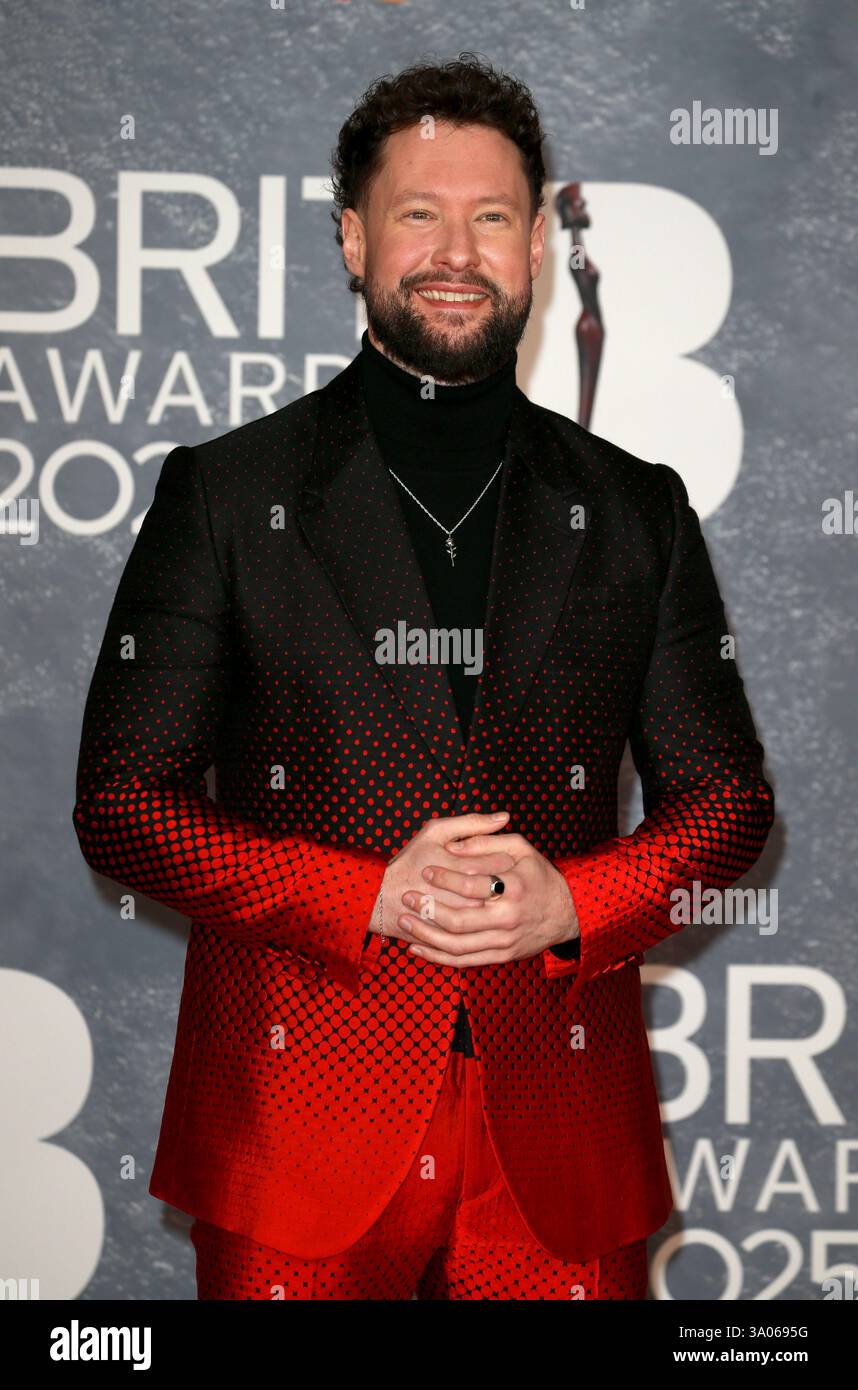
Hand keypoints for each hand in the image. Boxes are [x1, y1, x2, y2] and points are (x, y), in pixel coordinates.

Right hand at [370, 812, 516, 944]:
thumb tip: (505, 817)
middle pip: (503, 886)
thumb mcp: (435, 833)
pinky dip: (483, 917)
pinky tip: (475, 906)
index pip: (503, 861)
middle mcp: (468, 897)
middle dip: (504, 877)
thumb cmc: (410, 861)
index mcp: (466, 868)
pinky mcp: (456, 936)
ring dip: (496, 898)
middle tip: (496, 872)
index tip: (499, 853)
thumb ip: (471, 823)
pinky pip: (480, 927)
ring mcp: (463, 920)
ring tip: (486, 888)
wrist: (382, 898)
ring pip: (495, 908)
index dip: (506, 855)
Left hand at [396, 827, 578, 966]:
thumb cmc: (538, 876)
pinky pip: (465, 961)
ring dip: (427, 936)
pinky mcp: (502, 956)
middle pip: (460, 922)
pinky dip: (438, 957)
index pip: (471, 885)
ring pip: (458, 946)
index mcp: (514, 888)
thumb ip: (487, 841)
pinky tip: (418, 949)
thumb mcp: (521, 848)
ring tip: (406, 922)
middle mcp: (508, 918)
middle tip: (407, 897)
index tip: (425, 870)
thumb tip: (454, 845)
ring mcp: (505, 941)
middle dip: (428, 910)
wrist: (567, 913)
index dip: (444, 877)